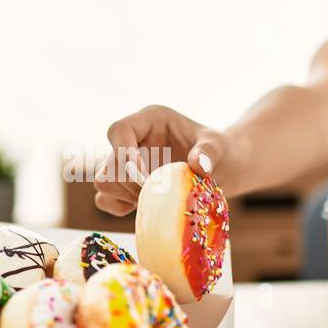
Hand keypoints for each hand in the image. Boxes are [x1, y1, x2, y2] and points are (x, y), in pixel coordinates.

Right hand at [94, 104, 236, 215]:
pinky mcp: (126, 185)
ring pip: (103, 182)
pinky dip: (119, 207)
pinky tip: (144, 207)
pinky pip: (105, 199)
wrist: (223, 169)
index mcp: (150, 120)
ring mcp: (127, 163)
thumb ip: (209, 152)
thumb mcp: (219, 147)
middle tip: (159, 194)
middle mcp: (133, 139)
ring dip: (126, 196)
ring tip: (155, 200)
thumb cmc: (220, 152)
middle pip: (109, 162)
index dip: (124, 154)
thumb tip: (198, 165)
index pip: (119, 130)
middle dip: (131, 184)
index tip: (146, 177)